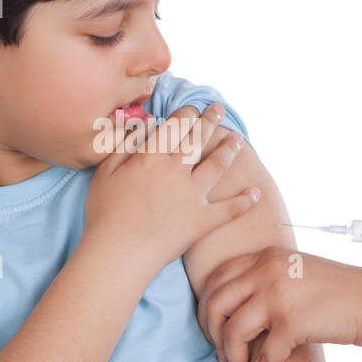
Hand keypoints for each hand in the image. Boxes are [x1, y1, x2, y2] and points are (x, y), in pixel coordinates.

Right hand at [84, 102, 261, 271]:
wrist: (118, 252)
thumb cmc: (105, 213)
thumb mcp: (105, 171)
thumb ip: (124, 144)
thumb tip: (145, 121)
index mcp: (152, 156)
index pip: (175, 126)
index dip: (186, 114)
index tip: (191, 109)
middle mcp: (176, 170)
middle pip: (198, 139)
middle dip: (210, 121)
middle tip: (218, 110)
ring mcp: (193, 195)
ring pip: (217, 165)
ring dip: (229, 149)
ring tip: (238, 139)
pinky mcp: (202, 220)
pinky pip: (229, 209)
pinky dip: (245, 201)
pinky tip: (256, 192)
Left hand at [196, 246, 361, 361]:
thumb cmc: (344, 291)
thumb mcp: (298, 269)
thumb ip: (270, 276)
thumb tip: (242, 300)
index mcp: (266, 256)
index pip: (218, 278)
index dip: (207, 307)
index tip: (211, 329)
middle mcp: (266, 270)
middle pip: (216, 303)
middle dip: (210, 334)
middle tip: (217, 356)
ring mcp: (277, 296)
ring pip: (232, 332)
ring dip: (228, 360)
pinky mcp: (292, 323)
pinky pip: (261, 359)